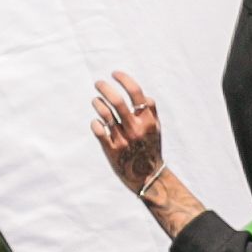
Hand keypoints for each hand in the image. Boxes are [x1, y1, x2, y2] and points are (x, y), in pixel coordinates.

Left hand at [93, 70, 168, 193]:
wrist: (147, 177)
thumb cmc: (150, 148)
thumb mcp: (156, 128)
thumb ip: (151, 110)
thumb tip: (142, 95)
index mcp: (148, 120)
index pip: (135, 92)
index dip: (123, 79)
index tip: (114, 74)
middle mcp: (135, 129)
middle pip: (116, 100)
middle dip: (104, 87)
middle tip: (98, 83)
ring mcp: (122, 139)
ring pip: (105, 113)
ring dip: (97, 102)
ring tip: (96, 100)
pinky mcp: (111, 149)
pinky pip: (98, 129)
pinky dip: (95, 122)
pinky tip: (97, 122)